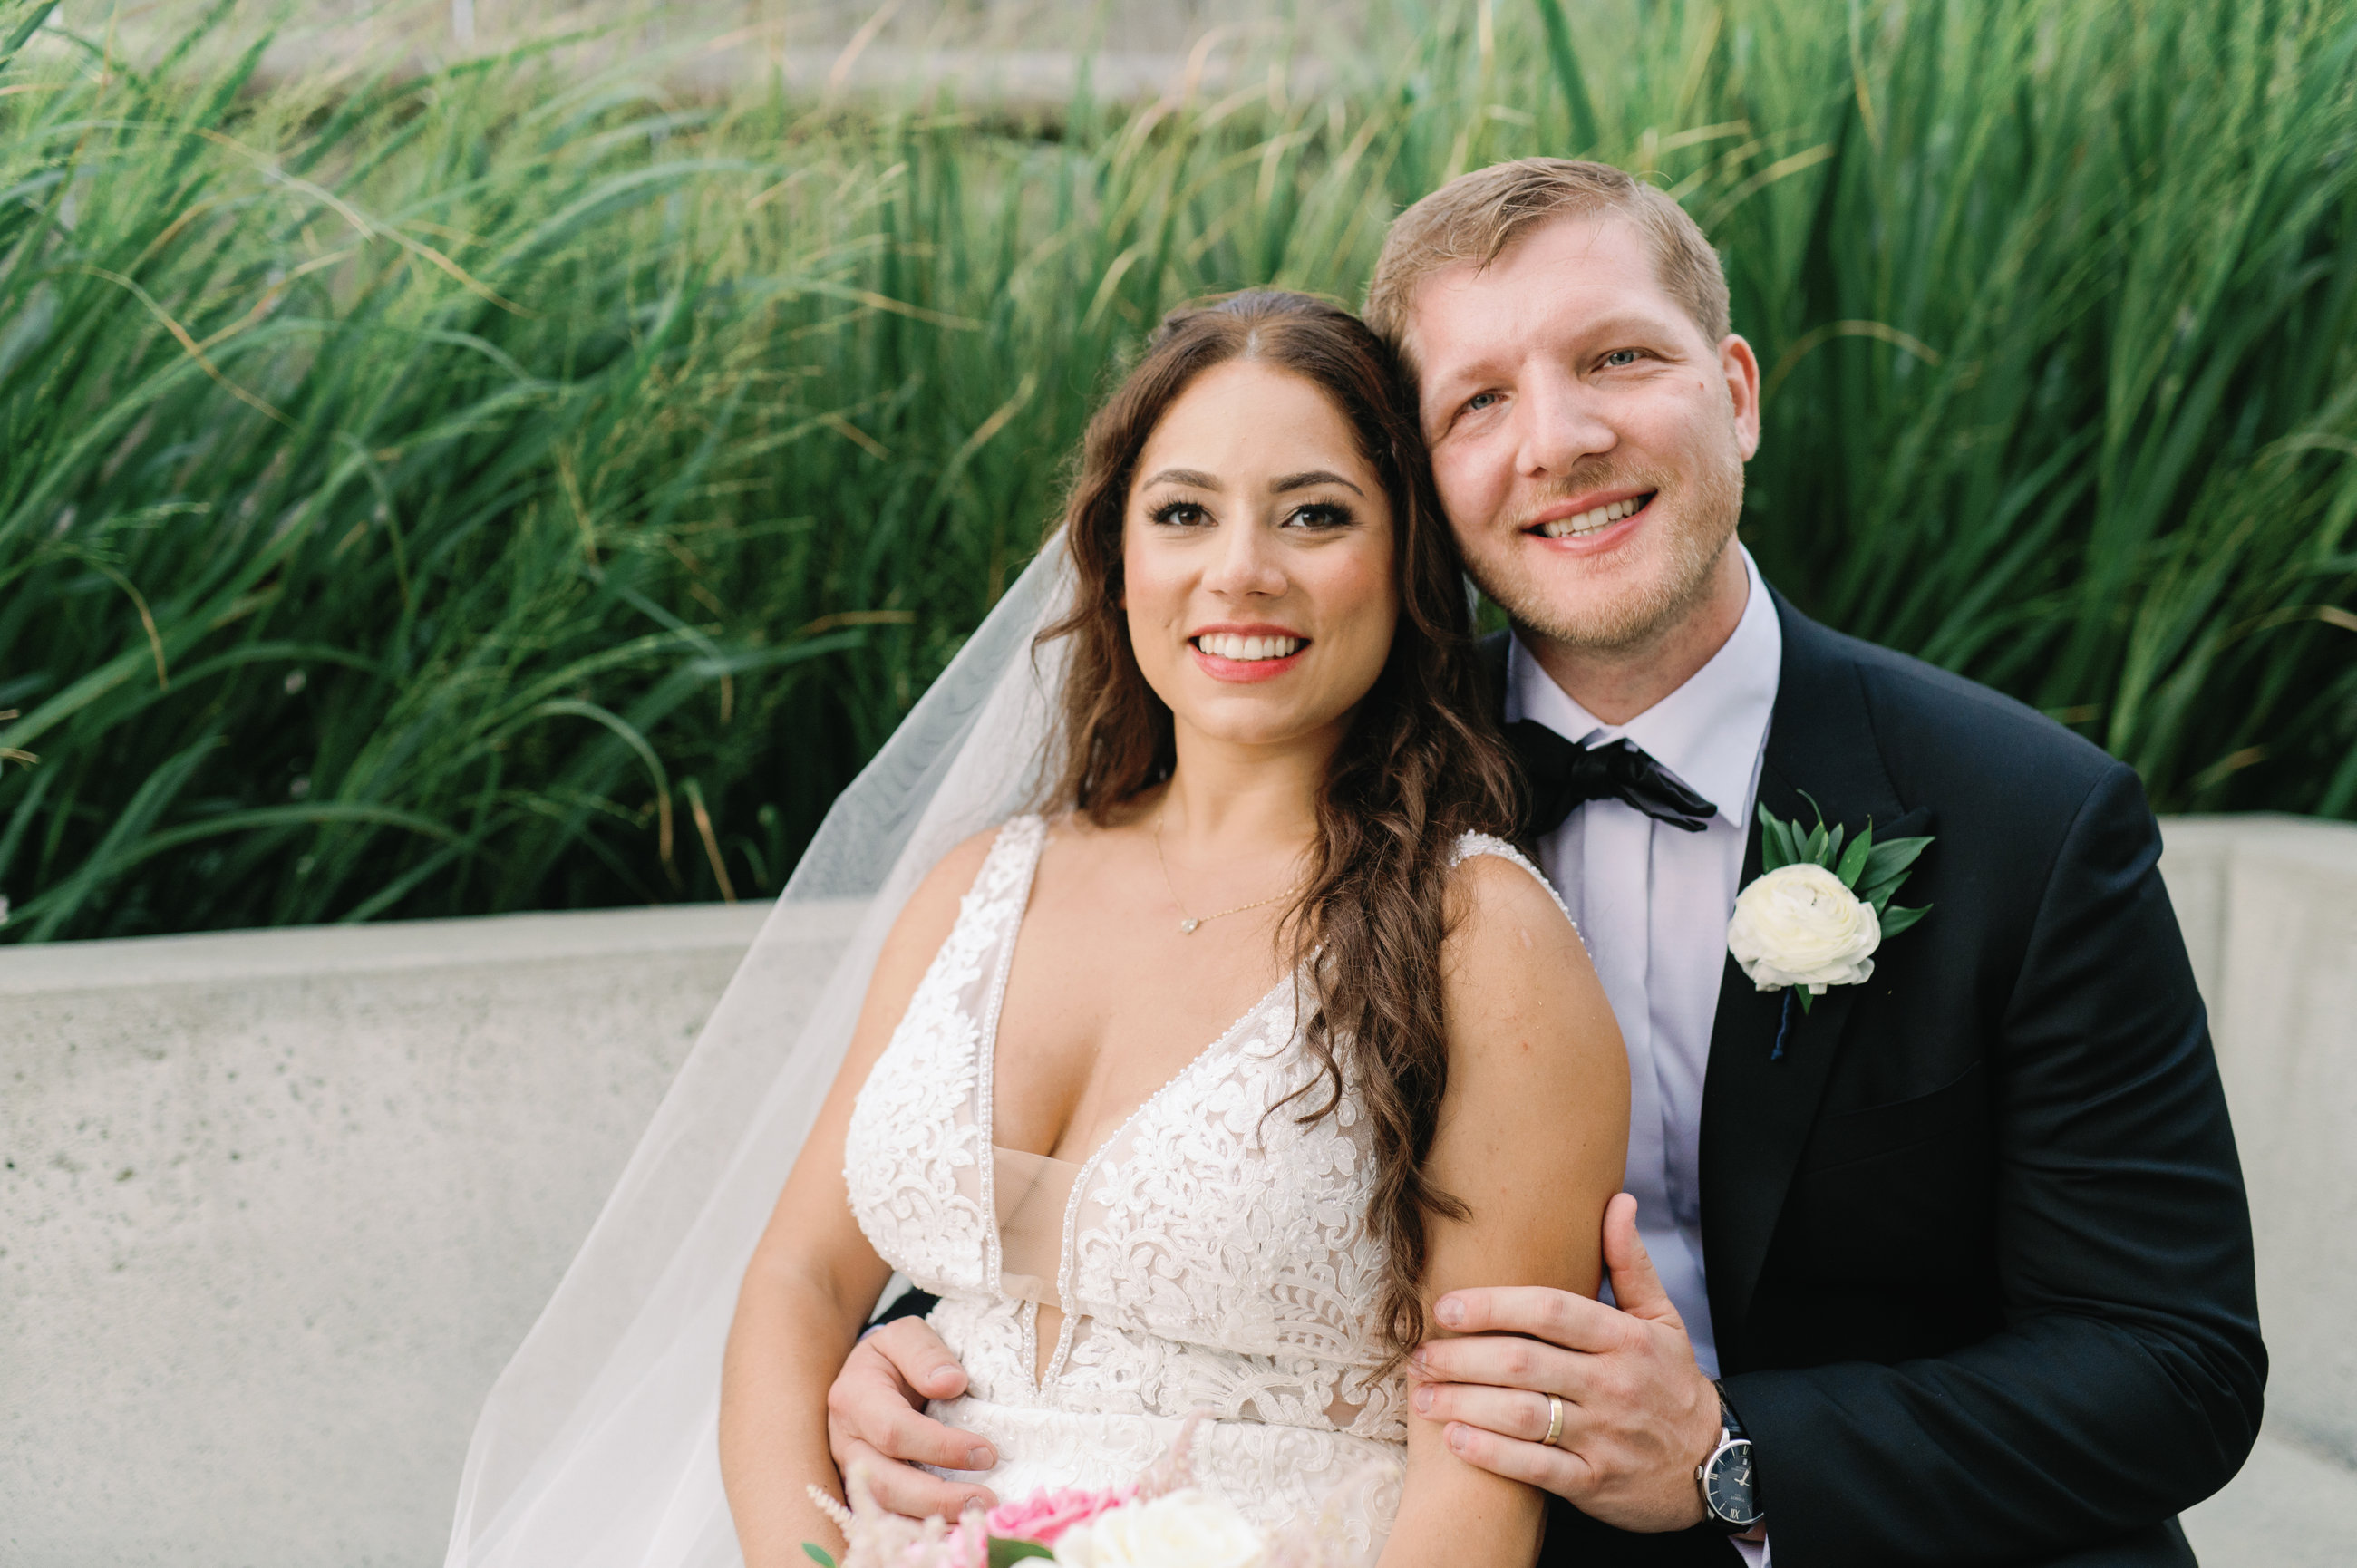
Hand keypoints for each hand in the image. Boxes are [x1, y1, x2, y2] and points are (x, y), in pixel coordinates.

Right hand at [825, 1317, 998, 1517]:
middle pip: (884, 1482)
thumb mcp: (906, 1335)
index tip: (986, 1453)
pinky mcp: (864, 1490)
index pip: (895, 1431)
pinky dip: (921, 1527)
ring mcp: (852, 1471)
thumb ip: (926, 1353)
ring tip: (977, 1518)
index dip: (941, 1447)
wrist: (867, 1374)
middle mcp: (846, 1441)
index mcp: (854, 1398)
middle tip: (985, 1500)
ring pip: (884, 1509)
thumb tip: (952, 1383)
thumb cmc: (892, 1356)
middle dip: (936, 1498)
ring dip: (931, 1520)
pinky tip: (957, 1527)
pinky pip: (889, 1517)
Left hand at [1407, 1194, 1722, 1531]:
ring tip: (1421, 1394)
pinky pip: (1535, 1468)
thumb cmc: (1671, 1382)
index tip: (1445, 1307)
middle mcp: (1613, 1385)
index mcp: (1625, 1339)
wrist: (1715, 1465)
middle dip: (1461, 1356)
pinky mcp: (1594, 1483)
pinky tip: (1455, 1438)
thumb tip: (1617, 1201)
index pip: (1551, 1311)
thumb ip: (1629, 1263)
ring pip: (1521, 1415)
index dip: (1492, 1305)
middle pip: (1524, 1362)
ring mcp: (1603, 1437)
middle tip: (1417, 1353)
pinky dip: (1491, 1454)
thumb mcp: (1662, 1320)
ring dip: (1462, 1403)